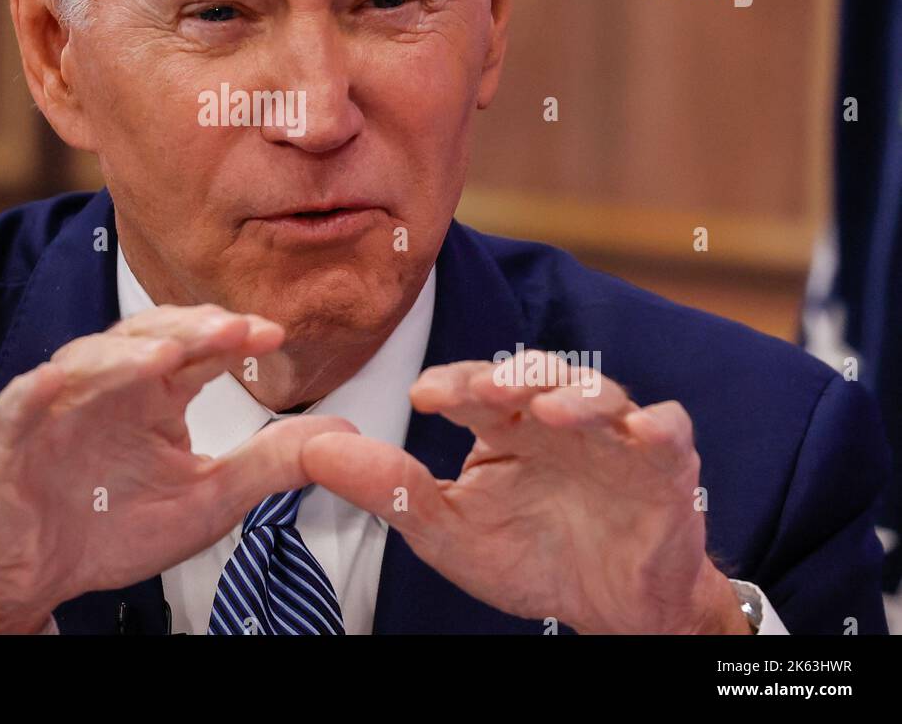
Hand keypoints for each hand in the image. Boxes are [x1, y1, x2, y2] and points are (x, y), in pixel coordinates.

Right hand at [0, 304, 356, 632]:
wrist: (30, 575)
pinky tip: (56, 381)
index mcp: (153, 392)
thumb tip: (345, 433)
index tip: (276, 335)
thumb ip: (270, 464)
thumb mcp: (207, 500)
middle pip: (146, 336)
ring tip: (167, 356)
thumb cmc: (112, 528)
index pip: (197, 349)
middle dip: (189, 329)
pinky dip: (38, 390)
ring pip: (88, 360)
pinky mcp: (6, 433)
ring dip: (125, 355)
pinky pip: (19, 403)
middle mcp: (107, 384)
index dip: (232, 336)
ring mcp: (55, 403)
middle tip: (233, 330)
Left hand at [300, 349, 748, 633]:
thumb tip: (313, 450)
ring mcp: (615, 436)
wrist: (614, 606)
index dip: (453, 383)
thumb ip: (390, 489)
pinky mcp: (666, 465)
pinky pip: (668, 432)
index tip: (421, 395)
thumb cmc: (531, 555)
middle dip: (510, 377)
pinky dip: (658, 427)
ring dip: (574, 395)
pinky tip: (641, 431)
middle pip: (536, 376)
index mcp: (506, 426)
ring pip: (598, 393)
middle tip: (481, 389)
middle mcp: (558, 419)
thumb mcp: (450, 530)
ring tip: (545, 410)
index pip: (475, 388)